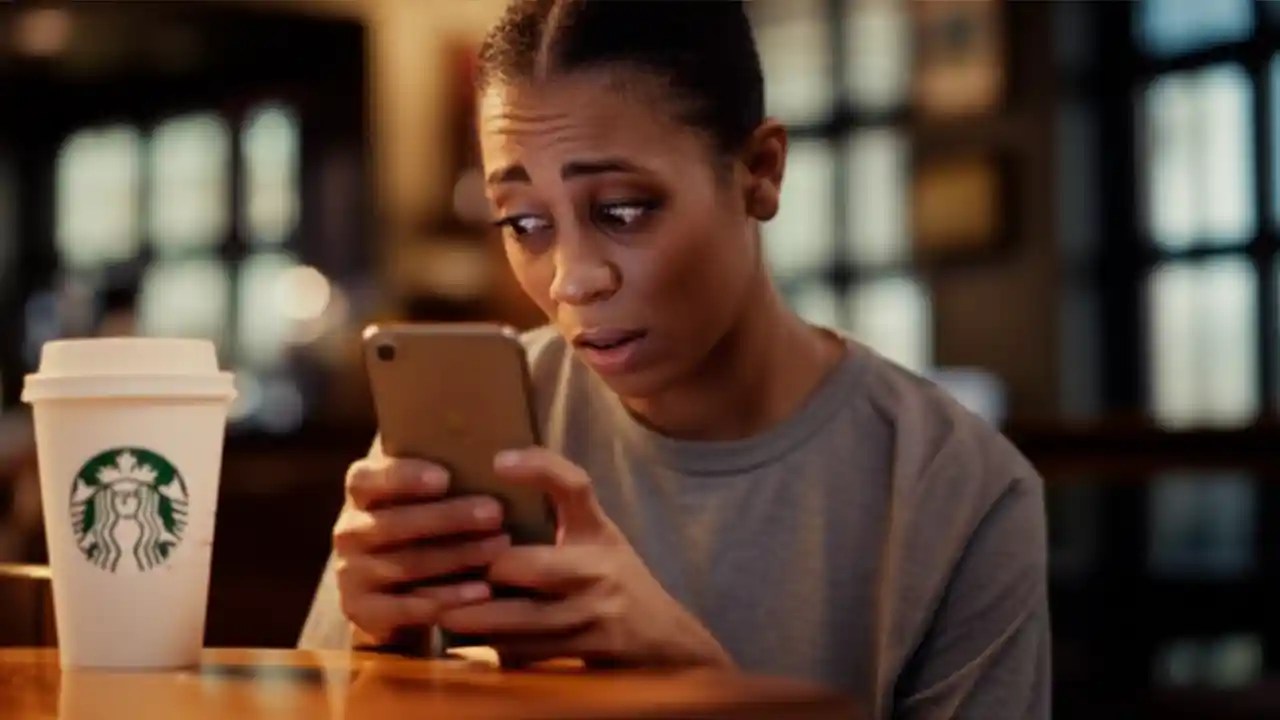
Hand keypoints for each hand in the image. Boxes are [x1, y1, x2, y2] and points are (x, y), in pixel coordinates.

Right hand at [332, 454, 511, 644]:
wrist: (396, 593)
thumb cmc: (426, 525)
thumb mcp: (428, 494)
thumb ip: (445, 470)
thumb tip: (498, 443)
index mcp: (361, 493)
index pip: (366, 479)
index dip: (402, 477)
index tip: (445, 478)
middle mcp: (349, 531)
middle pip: (393, 523)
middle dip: (448, 517)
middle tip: (495, 512)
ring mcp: (352, 573)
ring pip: (406, 564)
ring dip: (457, 556)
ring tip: (500, 547)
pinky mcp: (363, 611)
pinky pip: (407, 607)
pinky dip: (447, 599)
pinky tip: (482, 592)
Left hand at [437, 447, 733, 668]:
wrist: (661, 638)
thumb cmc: (613, 578)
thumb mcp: (596, 534)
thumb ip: (559, 505)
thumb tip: (497, 466)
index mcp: (598, 531)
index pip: (575, 486)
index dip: (539, 468)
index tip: (498, 461)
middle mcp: (600, 568)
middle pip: (527, 564)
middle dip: (485, 568)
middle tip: (445, 566)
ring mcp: (594, 612)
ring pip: (520, 616)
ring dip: (477, 615)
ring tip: (441, 609)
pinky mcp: (586, 649)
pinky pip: (528, 650)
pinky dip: (497, 646)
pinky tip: (472, 639)